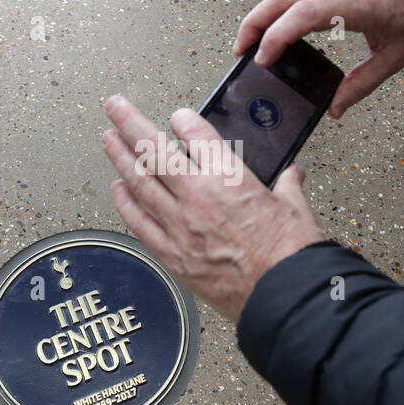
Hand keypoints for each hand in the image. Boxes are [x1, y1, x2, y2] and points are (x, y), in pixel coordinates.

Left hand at [101, 95, 323, 320]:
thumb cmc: (291, 256)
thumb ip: (287, 187)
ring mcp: (181, 226)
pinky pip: (141, 224)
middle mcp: (198, 196)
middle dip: (130, 123)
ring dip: (120, 158)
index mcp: (230, 178)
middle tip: (115, 106)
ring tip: (108, 139)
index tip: (178, 116)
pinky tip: (118, 190)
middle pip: (154, 149)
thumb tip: (291, 177)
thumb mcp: (295, 209)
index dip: (184, 119)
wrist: (282, 298)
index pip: (196, 133)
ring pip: (140, 183)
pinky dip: (126, 204)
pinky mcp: (174, 256)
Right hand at [233, 0, 403, 117]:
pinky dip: (281, 5)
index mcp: (356, 4)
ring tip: (252, 40)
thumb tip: (335, 109)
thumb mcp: (395, 58)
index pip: (301, 15)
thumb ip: (360, 85)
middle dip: (254, 22)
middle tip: (240, 50)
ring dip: (264, 12)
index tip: (262, 60)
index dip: (275, 37)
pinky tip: (278, 25)